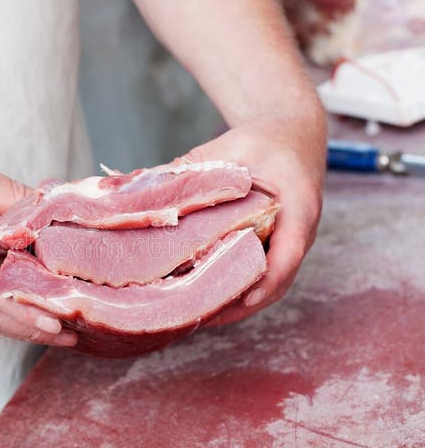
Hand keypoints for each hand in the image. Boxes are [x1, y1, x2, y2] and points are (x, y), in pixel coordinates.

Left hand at [181, 112, 325, 325]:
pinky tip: (206, 293)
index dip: (267, 280)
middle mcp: (299, 232)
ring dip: (238, 301)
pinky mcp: (278, 246)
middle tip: (200, 315)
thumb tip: (147, 188)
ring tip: (197, 313)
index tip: (244, 299)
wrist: (295, 132)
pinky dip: (238, 286)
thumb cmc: (268, 138)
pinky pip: (262, 273)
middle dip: (241, 303)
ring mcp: (290, 243)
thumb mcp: (232, 146)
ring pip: (270, 284)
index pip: (289, 253)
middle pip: (278, 281)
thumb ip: (194, 166)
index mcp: (300, 207)